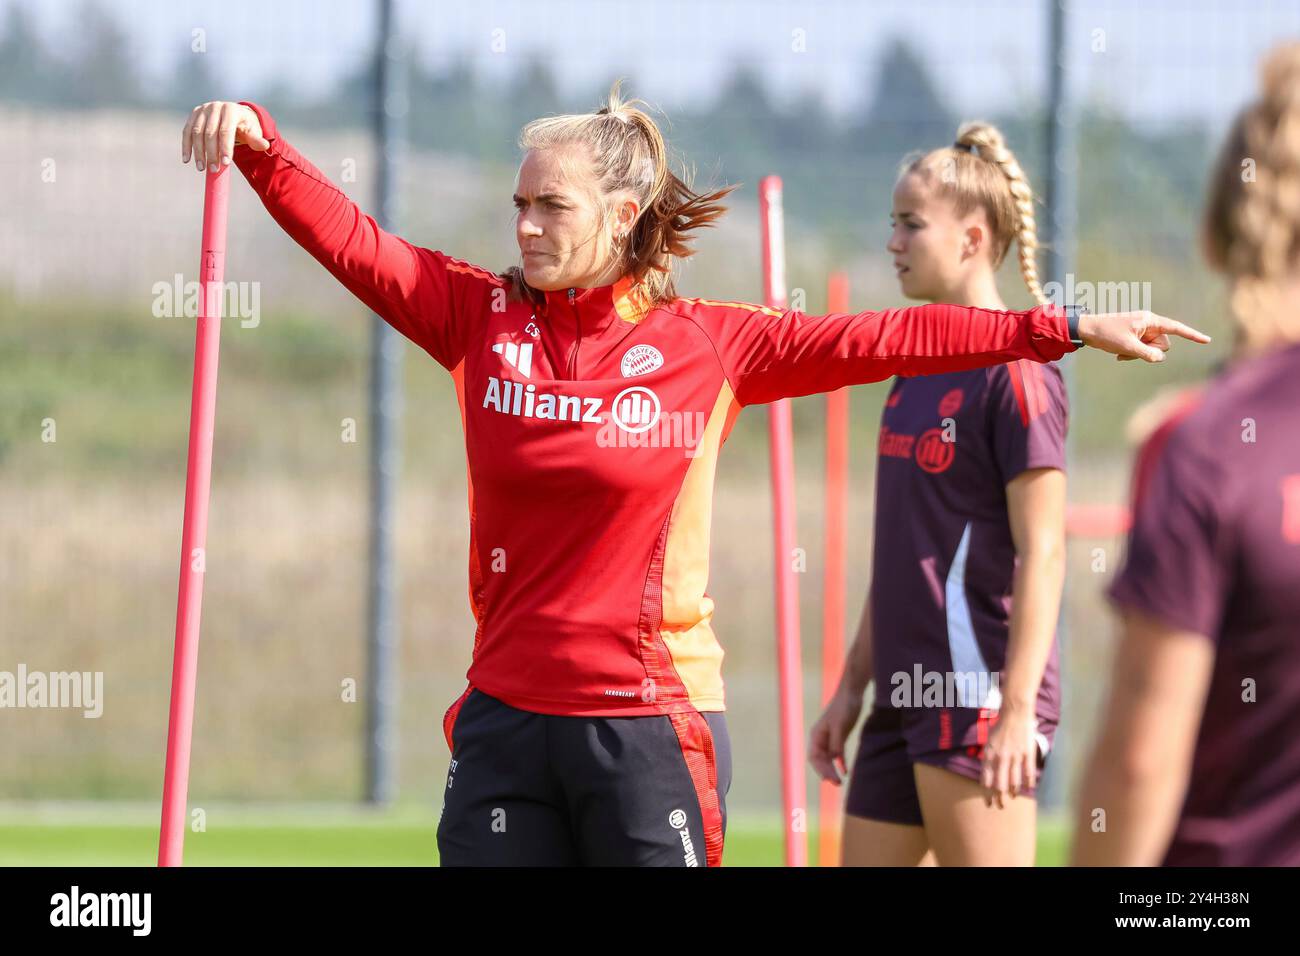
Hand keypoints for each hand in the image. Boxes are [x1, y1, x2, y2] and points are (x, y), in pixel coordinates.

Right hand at [182, 102, 269, 171]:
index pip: (226, 130)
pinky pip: (187, 132)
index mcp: (231, 110)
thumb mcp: (252, 132)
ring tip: (201, 168)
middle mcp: (215, 107)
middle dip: (211, 152)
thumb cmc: (244, 126)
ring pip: (196, 132)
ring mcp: (202, 109)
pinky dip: (186, 146)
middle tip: (214, 170)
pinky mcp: (193, 115)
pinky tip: (187, 160)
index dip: (225, 147)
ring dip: (198, 152)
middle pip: (210, 132)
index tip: (225, 164)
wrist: (233, 115)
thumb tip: (265, 146)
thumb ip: (256, 140)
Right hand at [808, 686, 864, 783]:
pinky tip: (845, 771)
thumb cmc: (844, 707)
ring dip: (832, 770)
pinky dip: (840, 763)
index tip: (830, 779)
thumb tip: (835, 760)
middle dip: (827, 772)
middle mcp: (820, 738)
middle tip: (837, 783)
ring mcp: (829, 738)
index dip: (820, 769)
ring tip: (839, 782)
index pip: (814, 757)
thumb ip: (836, 743)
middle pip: (820, 760)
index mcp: (816, 734)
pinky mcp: (838, 737)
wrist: (852, 694)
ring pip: (828, 759)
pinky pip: (837, 754)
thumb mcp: (840, 725)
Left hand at [981, 708, 1039, 808]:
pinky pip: (1028, 773)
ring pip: (1014, 782)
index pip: (986, 780)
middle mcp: (1001, 758)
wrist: (1015, 714)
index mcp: (989, 755)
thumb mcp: (988, 742)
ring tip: (1012, 797)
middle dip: (999, 799)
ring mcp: (1015, 756)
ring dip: (1013, 792)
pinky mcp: (1028, 754)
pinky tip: (1028, 788)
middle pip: (1000, 785)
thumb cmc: (1000, 728)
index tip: (988, 803)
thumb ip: (987, 758)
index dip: (987, 794)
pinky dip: (1028, 783)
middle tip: (1000, 806)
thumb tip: (987, 774)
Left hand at [1078, 310, 1210, 362]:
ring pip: (1152, 349)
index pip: (1176, 328)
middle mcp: (1148, 324)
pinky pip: (1142, 350)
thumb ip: (1146, 354)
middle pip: (1163, 344)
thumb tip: (1160, 358)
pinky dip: (1133, 355)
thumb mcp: (1127, 347)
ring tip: (1122, 352)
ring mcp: (1141, 330)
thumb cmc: (1106, 334)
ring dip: (1139, 355)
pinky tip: (1118, 355)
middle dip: (1150, 351)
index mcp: (1150, 320)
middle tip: (1131, 350)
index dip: (1192, 335)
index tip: (1207, 340)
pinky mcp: (1135, 337)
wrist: (1087, 330)